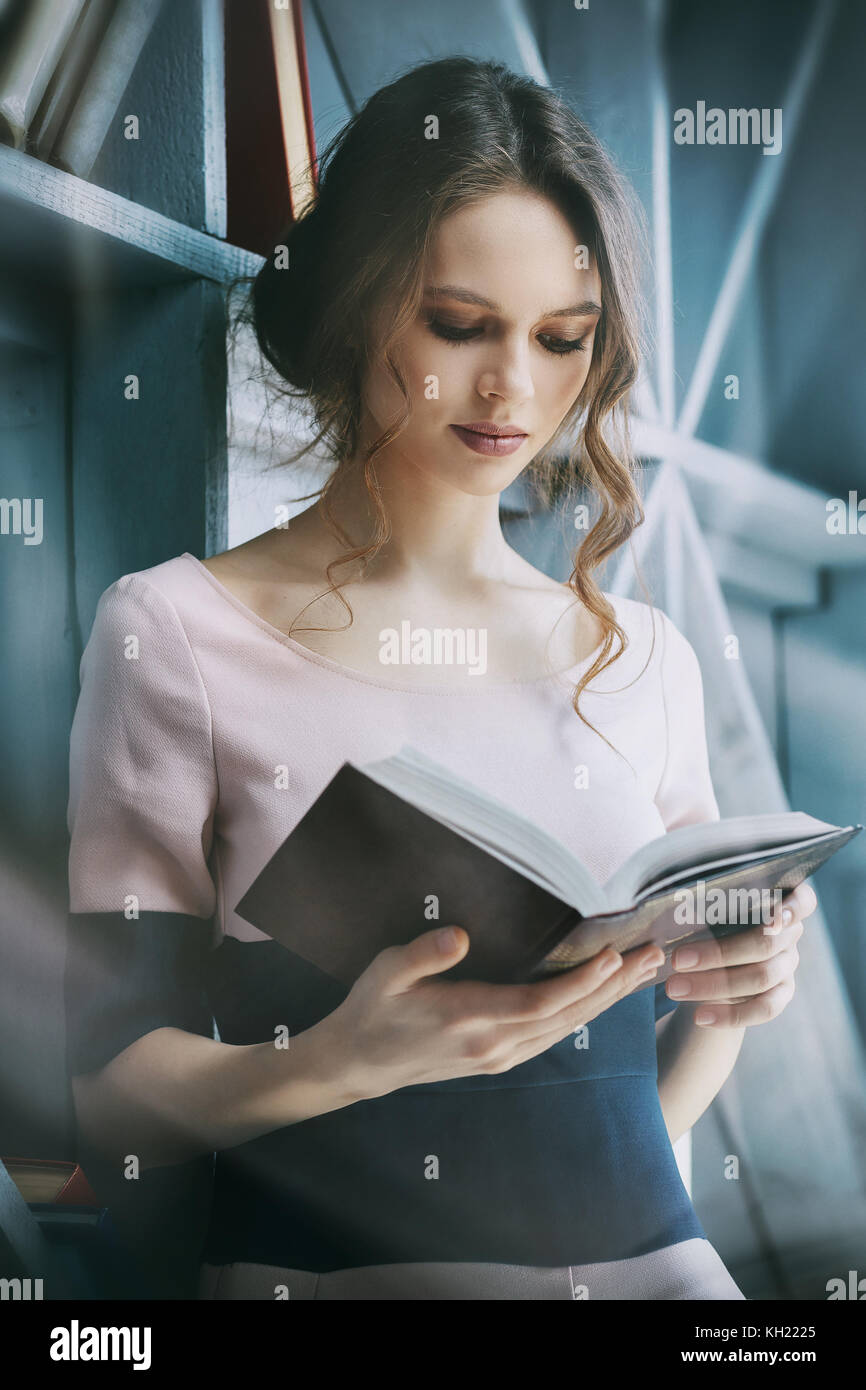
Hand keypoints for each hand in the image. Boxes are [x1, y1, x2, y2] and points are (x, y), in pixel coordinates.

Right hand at [317, 927, 666, 1100]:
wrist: (358, 1063)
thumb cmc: (371, 1010)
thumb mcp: (385, 973)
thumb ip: (423, 954)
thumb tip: (459, 936)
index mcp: (470, 1019)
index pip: (541, 1003)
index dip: (581, 982)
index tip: (613, 956)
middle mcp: (494, 1044)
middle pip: (568, 1016)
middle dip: (614, 986)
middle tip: (654, 956)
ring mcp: (499, 1055)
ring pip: (567, 1028)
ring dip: (607, 1000)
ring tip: (642, 972)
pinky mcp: (499, 1058)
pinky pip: (553, 1034)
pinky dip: (584, 1012)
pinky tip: (603, 996)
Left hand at [664, 881, 817, 1026]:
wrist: (711, 960)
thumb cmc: (706, 918)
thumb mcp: (704, 907)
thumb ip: (701, 905)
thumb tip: (675, 908)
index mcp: (779, 900)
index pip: (802, 900)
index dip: (791, 909)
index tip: (772, 920)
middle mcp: (789, 932)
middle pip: (764, 944)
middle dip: (718, 954)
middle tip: (678, 960)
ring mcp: (788, 964)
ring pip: (761, 978)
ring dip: (714, 984)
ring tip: (675, 988)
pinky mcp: (782, 994)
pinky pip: (764, 1008)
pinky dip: (731, 1014)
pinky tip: (700, 1016)